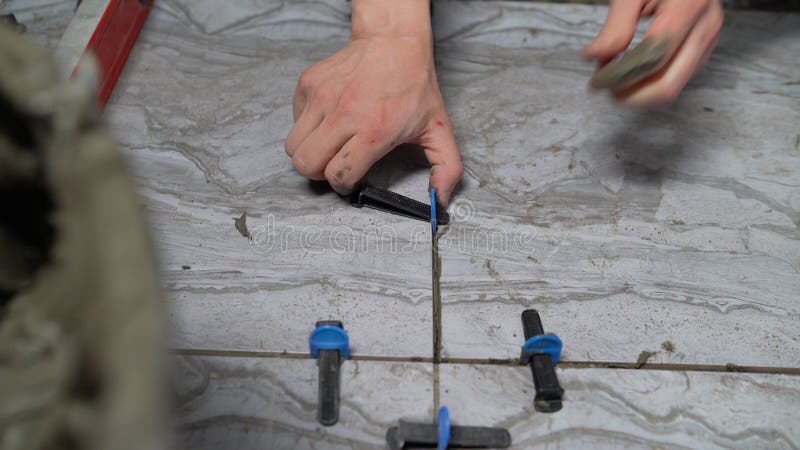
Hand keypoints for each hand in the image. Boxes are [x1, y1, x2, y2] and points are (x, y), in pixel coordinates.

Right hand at [285, 0, 462, 205]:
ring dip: (309, 153)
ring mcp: (321, 98)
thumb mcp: (439, 129)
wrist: (393, 40)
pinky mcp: (308, 84)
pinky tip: (328, 120)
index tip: (353, 176)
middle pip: (307, 165)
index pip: (339, 174)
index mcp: (373, 130)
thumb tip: (440, 200)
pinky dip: (306, 128)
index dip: (344, 184)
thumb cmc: (414, 85)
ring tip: (329, 144)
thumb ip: (447, 168)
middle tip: (336, 163)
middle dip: (319, 173)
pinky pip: (293, 122)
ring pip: (293, 147)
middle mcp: (343, 114)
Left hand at [583, 0, 722, 106]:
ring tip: (613, 76)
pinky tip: (630, 71)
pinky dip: (649, 83)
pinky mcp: (702, 51)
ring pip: (672, 88)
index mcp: (690, 5)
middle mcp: (705, 26)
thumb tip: (595, 55)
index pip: (653, 57)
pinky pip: (674, 80)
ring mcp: (707, 41)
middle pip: (666, 85)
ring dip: (638, 91)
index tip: (596, 80)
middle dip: (630, 94)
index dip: (621, 76)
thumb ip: (616, 24)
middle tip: (604, 85)